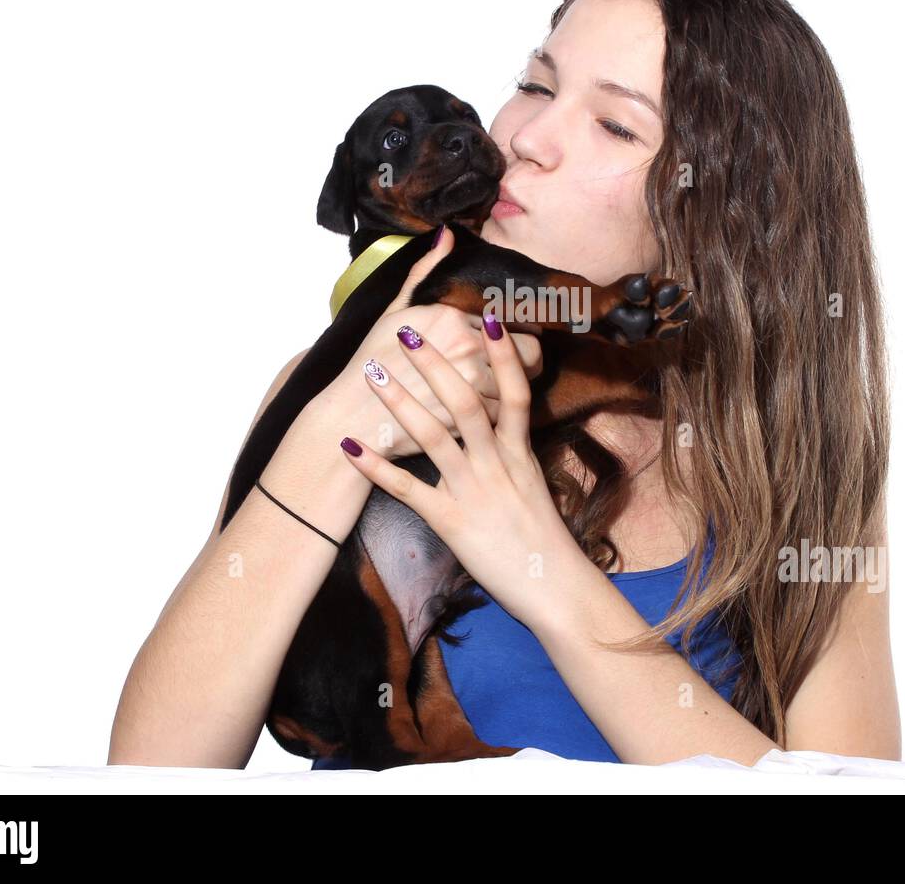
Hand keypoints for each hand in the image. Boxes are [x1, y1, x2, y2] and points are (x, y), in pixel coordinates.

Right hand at [335, 224, 542, 459]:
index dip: (518, 325)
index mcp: (450, 312)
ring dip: (517, 385)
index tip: (514, 332)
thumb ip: (427, 271)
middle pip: (529, 348)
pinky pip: (506, 411)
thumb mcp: (395, 309)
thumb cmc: (372, 360)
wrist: (352, 412)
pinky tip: (489, 410)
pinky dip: (502, 413)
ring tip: (503, 386)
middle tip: (516, 363)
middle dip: (527, 356)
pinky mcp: (469, 415)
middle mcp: (465, 342)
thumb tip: (448, 233)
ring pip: (522, 381)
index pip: (509, 313)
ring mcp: (469, 379)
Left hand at [335, 308, 595, 636]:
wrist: (555, 587)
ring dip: (401, 402)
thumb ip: (514, 455)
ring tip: (373, 373)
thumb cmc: (545, 541)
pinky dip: (377, 467)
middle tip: (409, 332)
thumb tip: (502, 429)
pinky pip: (408, 490)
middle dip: (438, 364)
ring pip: (435, 436)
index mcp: (520, 454)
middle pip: (468, 401)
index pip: (516, 391)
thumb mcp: (534, 487)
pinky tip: (349, 446)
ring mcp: (474, 491)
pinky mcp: (452, 522)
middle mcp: (497, 465)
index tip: (488, 316)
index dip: (503, 353)